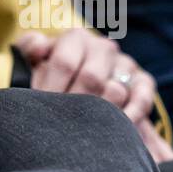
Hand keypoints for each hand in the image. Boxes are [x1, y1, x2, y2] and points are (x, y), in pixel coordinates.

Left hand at [15, 29, 171, 158]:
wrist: (84, 93)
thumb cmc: (51, 76)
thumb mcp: (34, 60)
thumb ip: (30, 48)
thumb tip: (39, 48)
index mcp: (75, 39)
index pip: (64, 63)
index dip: (51, 90)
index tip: (42, 111)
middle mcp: (102, 48)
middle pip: (90, 78)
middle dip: (73, 106)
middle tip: (59, 128)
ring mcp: (125, 64)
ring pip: (115, 90)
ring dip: (98, 114)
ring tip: (82, 133)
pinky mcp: (143, 82)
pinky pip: (141, 98)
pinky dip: (128, 117)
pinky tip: (114, 131)